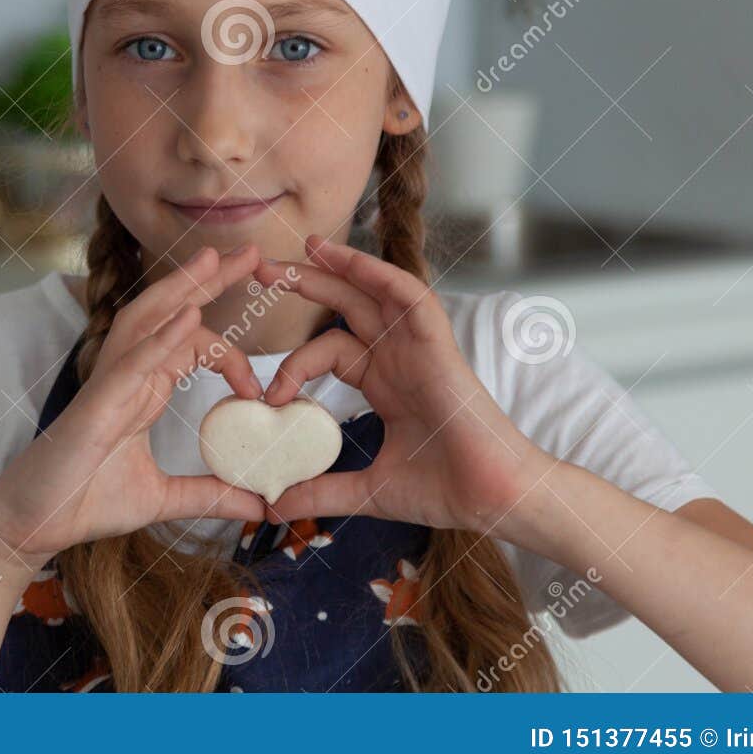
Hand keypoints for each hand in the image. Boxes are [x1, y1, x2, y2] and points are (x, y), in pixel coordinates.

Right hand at [0, 244, 269, 567]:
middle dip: (208, 281)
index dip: (227, 342)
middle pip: (169, 313)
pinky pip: (133, 362)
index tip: (261, 384)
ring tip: (213, 259)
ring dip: (181, 288)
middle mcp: (127, 377)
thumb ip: (210, 495)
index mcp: (142, 391)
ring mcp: (110, 385)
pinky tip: (191, 316)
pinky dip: (162, 337)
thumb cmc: (83, 502)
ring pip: (146, 321)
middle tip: (251, 253)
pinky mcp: (98, 404)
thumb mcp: (163, 498)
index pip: (188, 344)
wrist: (33, 525)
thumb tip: (261, 507)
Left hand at [250, 234, 553, 534]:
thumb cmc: (444, 490)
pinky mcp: (437, 343)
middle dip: (306, 284)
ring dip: (337, 266)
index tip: (266, 398)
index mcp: (385, 382)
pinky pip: (408, 295)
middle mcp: (399, 357)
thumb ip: (320, 492)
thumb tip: (272, 506)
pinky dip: (377, 273)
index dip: (293, 366)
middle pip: (347, 306)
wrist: (491, 498)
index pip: (330, 349)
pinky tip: (344, 260)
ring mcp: (418, 347)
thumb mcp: (366, 490)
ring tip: (301, 247)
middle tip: (261, 270)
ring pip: (374, 291)